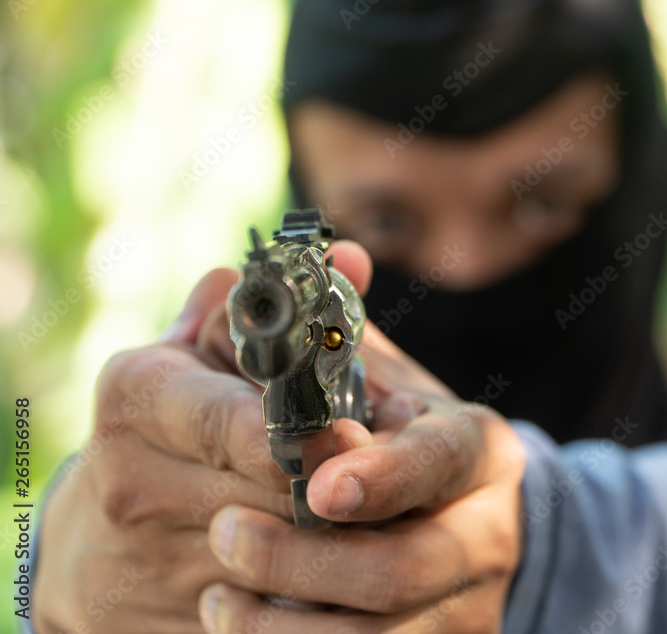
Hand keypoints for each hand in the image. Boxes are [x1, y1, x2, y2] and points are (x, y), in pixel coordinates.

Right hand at [33, 242, 373, 633]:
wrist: (93, 547)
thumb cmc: (166, 426)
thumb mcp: (201, 355)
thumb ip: (276, 308)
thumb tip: (352, 260)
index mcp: (139, 396)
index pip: (236, 419)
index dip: (304, 435)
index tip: (351, 442)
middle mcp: (134, 480)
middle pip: (271, 494)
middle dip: (333, 488)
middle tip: (382, 481)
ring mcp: (152, 560)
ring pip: (279, 559)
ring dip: (334, 543)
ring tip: (367, 520)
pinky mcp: (172, 621)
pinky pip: (268, 610)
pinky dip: (310, 592)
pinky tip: (331, 571)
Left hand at [195, 303, 525, 630]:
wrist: (473, 527)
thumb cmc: (410, 443)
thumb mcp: (392, 384)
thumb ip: (353, 330)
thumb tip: (338, 252)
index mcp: (477, 450)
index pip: (442, 461)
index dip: (384, 476)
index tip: (316, 488)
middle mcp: (486, 530)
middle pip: (404, 568)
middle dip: (305, 561)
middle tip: (223, 535)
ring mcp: (470, 603)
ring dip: (287, 624)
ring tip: (215, 595)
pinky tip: (240, 627)